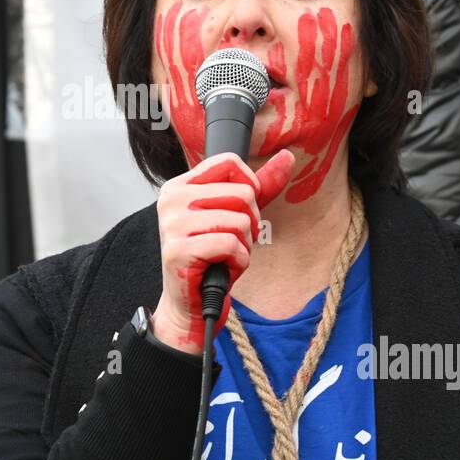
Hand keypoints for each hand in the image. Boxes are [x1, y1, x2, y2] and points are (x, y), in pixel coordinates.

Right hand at [151, 149, 294, 354]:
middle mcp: (171, 199)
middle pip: (242, 193)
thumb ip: (261, 185)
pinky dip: (238, 261)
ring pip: (239, 220)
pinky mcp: (178, 250)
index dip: (250, 187)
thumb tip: (287, 156)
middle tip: (232, 241)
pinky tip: (223, 268)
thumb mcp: (238, 215)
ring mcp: (172, 224)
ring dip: (244, 245)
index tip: (241, 210)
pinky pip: (230, 244)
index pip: (229, 162)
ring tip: (225, 256)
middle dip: (250, 222)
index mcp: (180, 185)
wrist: (192, 303)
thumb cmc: (213, 257)